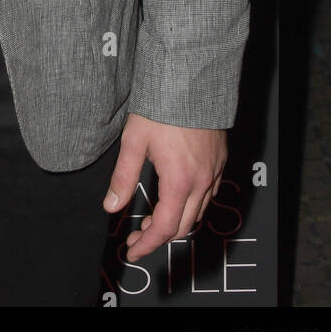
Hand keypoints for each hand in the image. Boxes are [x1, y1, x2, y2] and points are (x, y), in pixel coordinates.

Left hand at [102, 112, 225, 260]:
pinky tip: (176, 198)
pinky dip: (192, 206)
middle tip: (137, 236)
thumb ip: (123, 177)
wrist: (191, 80)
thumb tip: (111, 206)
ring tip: (152, 220)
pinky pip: (209, 195)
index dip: (147, 244)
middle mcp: (202, 181)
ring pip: (199, 212)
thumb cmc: (161, 108)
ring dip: (177, 222)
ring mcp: (214, 172)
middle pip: (184, 226)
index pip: (165, 228)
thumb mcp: (134, 141)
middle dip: (159, 237)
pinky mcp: (220, 161)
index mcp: (180, 180)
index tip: (132, 250)